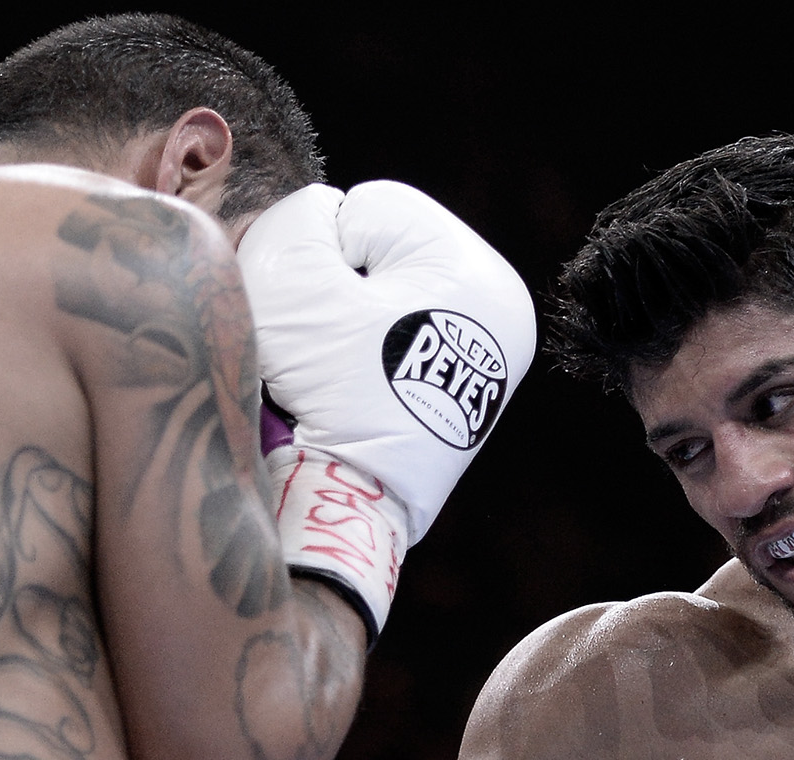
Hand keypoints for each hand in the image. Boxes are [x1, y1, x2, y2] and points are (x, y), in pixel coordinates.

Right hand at [239, 182, 535, 637]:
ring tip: (326, 384)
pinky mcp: (445, 402)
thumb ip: (297, 226)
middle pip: (377, 260)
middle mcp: (496, 319)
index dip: (321, 254)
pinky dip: (349, 370)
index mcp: (484, 278)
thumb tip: (315, 218)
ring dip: (333, 333)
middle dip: (331, 293)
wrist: (348, 516)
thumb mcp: (297, 284)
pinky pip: (379, 354)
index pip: (371, 209)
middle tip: (319, 354)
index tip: (322, 319)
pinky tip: (340, 406)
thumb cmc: (332, 396)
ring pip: (372, 307)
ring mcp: (476, 365)